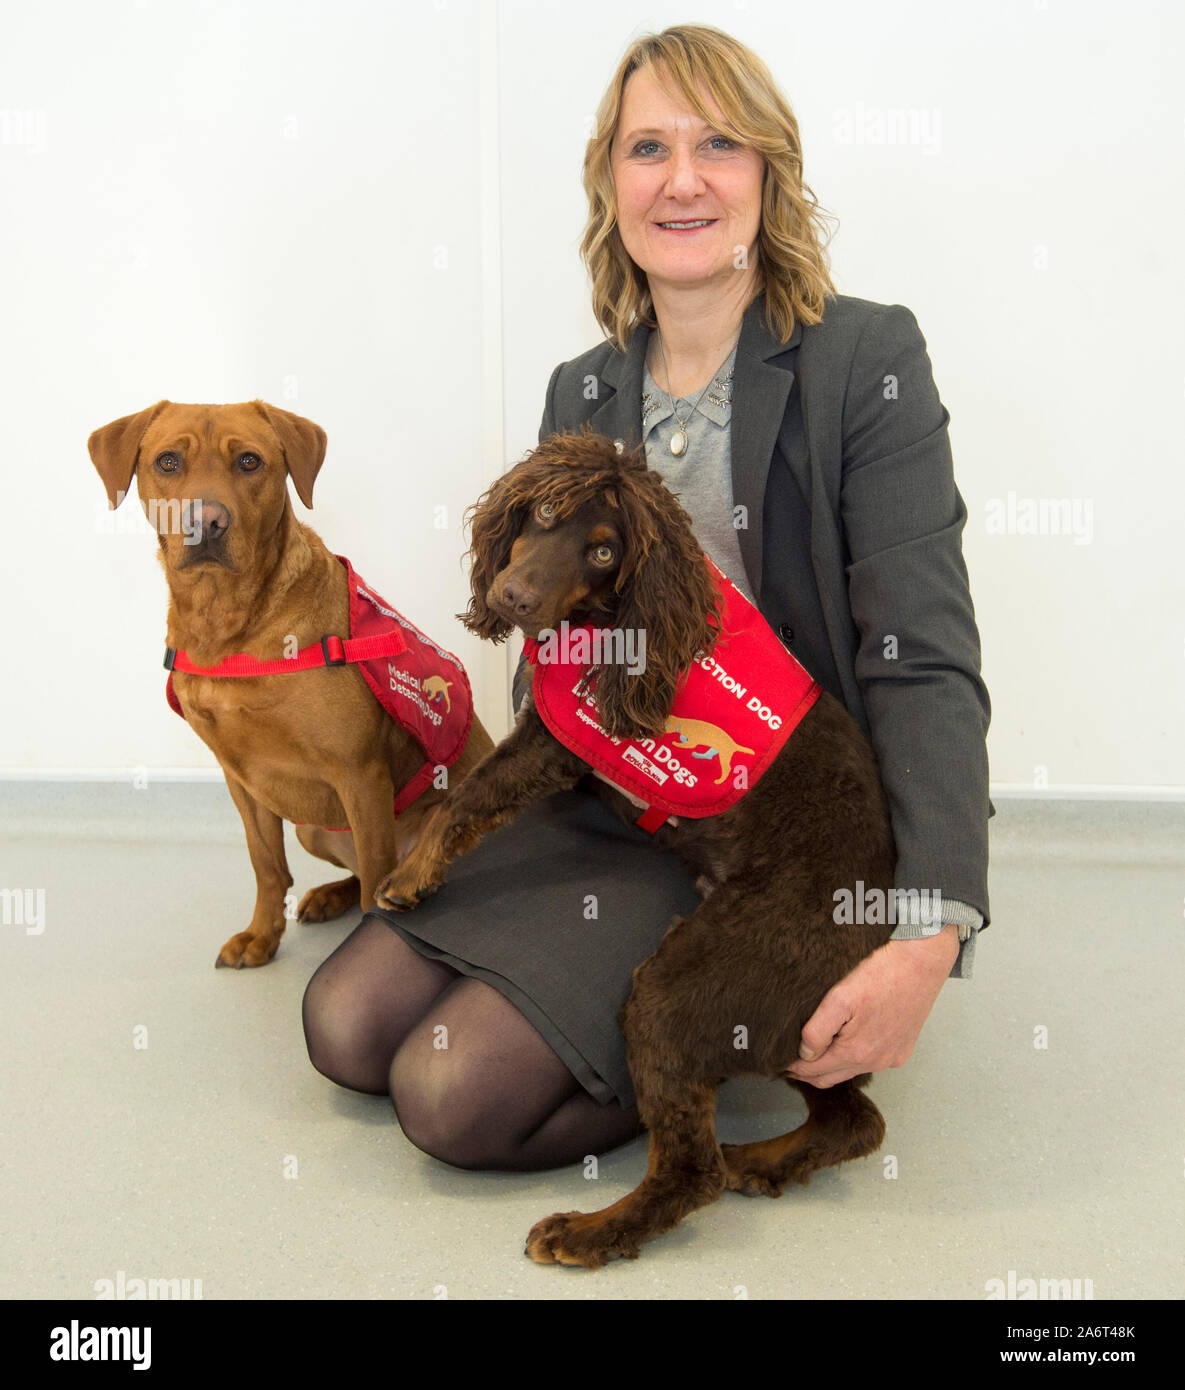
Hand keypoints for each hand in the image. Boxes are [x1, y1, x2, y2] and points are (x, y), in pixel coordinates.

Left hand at [784, 924, 959, 1087]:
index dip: (794, 1068)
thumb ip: (818, 1030)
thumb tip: (805, 1054)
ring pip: (852, 1071)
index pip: (814, 1071)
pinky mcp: (902, 1050)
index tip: (779, 1061)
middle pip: (831, 1078)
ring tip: (814, 1053)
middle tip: (790, 1063)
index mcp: (856, 1052)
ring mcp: (891, 1058)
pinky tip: (846, 1044)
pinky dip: (855, 1059)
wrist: (921, 963)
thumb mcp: (839, 998)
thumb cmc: (881, 975)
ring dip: (832, 1066)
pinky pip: (873, 1062)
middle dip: (809, 1073)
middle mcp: (875, 1062)